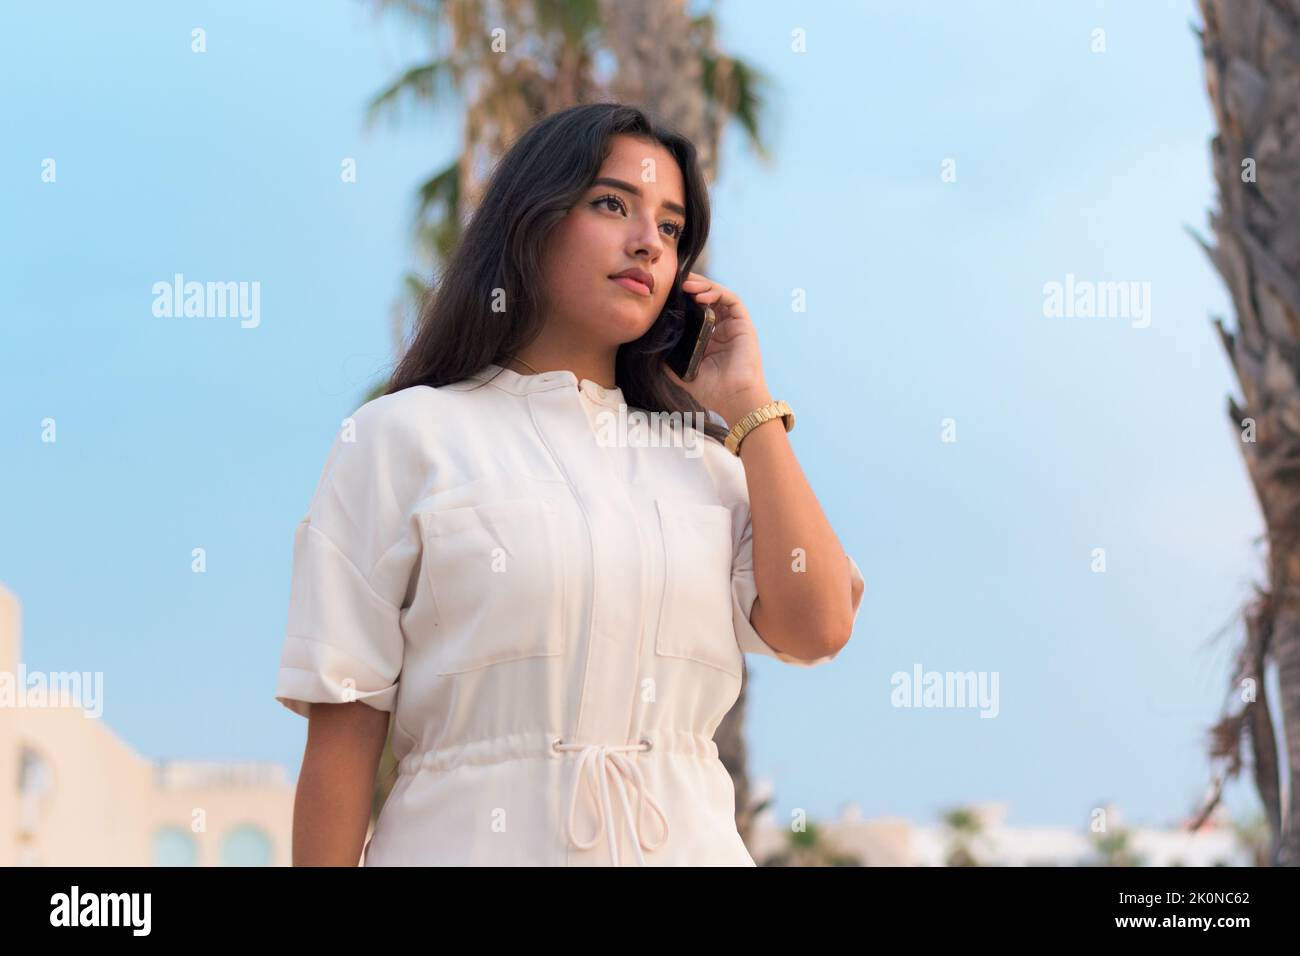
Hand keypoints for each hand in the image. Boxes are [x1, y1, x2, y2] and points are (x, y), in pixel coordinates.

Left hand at [662, 271, 772, 427]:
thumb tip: (653, 350)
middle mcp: (723, 329)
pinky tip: (701, 296)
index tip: (668, 294)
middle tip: (676, 282)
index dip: (684, 299)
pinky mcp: (744, 324)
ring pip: (720, 295)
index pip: (697, 310)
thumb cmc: (713, 391)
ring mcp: (734, 326)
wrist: (733, 399)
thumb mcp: (684, 373)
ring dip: (703, 286)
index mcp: (710, 338)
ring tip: (687, 286)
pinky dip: (717, 293)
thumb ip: (670, 361)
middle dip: (693, 287)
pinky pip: (732, 300)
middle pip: (708, 298)